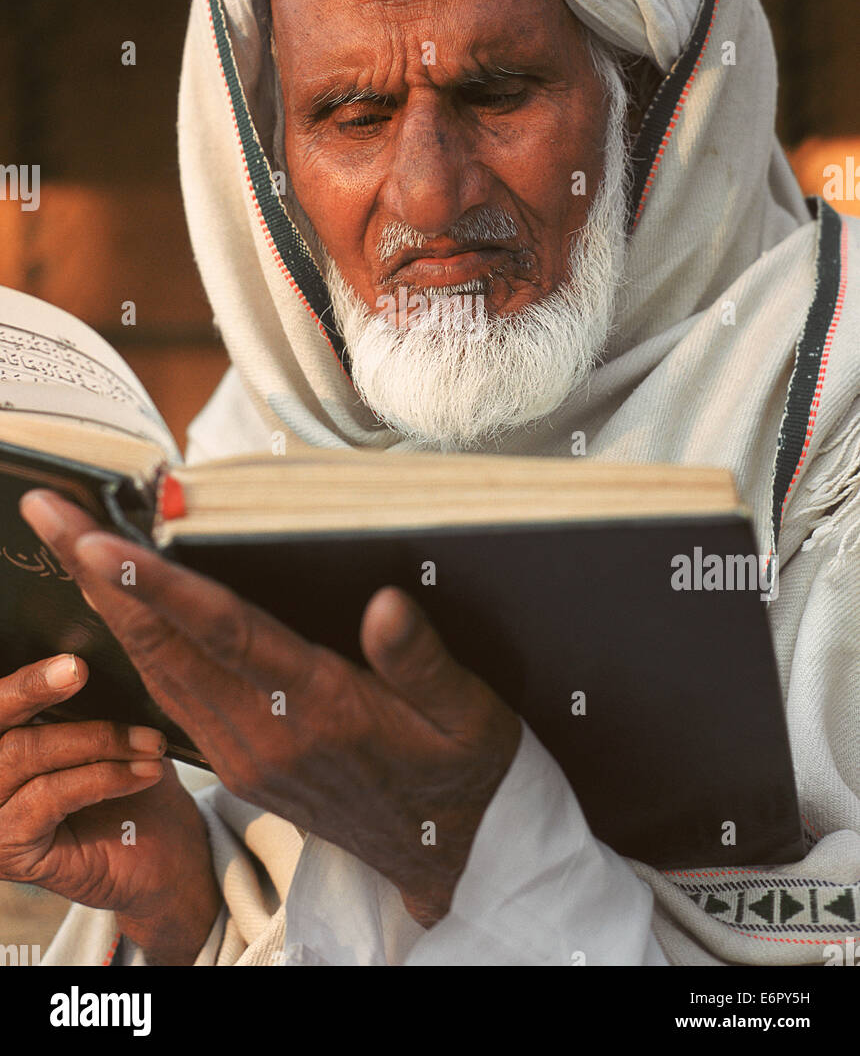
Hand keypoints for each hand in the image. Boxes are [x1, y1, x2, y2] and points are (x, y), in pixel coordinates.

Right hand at [0, 652, 220, 963]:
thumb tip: (79, 652)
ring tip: (150, 741)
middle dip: (36, 689)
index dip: (22, 678)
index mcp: (5, 737)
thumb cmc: (131, 779)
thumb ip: (80, 698)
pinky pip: (50, 795)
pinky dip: (103, 777)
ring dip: (95, 739)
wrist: (164, 852)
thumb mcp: (102, 728)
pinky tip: (145, 772)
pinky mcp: (10, 851)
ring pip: (23, 753)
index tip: (65, 656)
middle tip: (79, 670)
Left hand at [21, 489, 522, 926]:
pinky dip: (136, 643)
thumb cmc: (462, 770)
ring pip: (157, 672)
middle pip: (163, 646)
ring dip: (105, 605)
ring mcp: (245, 756)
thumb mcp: (469, 713)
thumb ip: (423, 661)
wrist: (449, 855)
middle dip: (98, 577)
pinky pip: (172, 696)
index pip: (224, 634)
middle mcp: (268, 735)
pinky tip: (117, 606)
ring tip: (66, 543)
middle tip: (49, 513)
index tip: (100, 542)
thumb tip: (384, 603)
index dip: (159, 585)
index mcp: (324, 708)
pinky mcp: (240, 766)